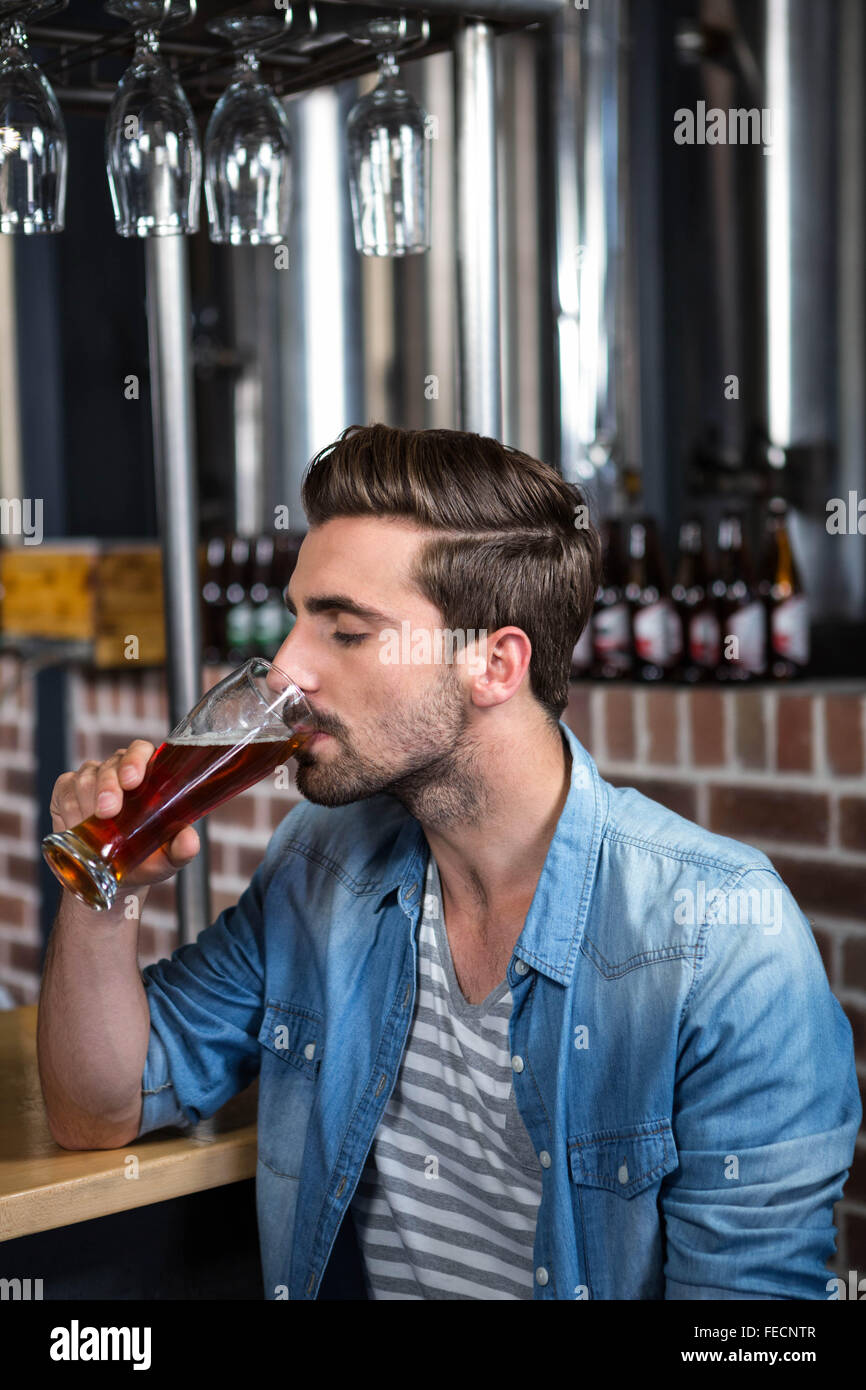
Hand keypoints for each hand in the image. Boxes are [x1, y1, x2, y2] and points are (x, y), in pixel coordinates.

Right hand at [48, 740, 200, 889]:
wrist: (114, 878)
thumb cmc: (146, 859)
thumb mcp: (168, 858)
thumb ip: (181, 849)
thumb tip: (189, 842)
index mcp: (149, 777)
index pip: (141, 751)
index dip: (135, 760)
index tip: (132, 781)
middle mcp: (120, 772)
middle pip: (112, 764)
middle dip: (108, 786)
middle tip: (108, 811)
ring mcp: (93, 778)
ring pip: (87, 777)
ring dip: (87, 802)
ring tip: (92, 826)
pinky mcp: (67, 790)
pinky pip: (65, 788)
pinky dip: (68, 807)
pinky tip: (75, 824)